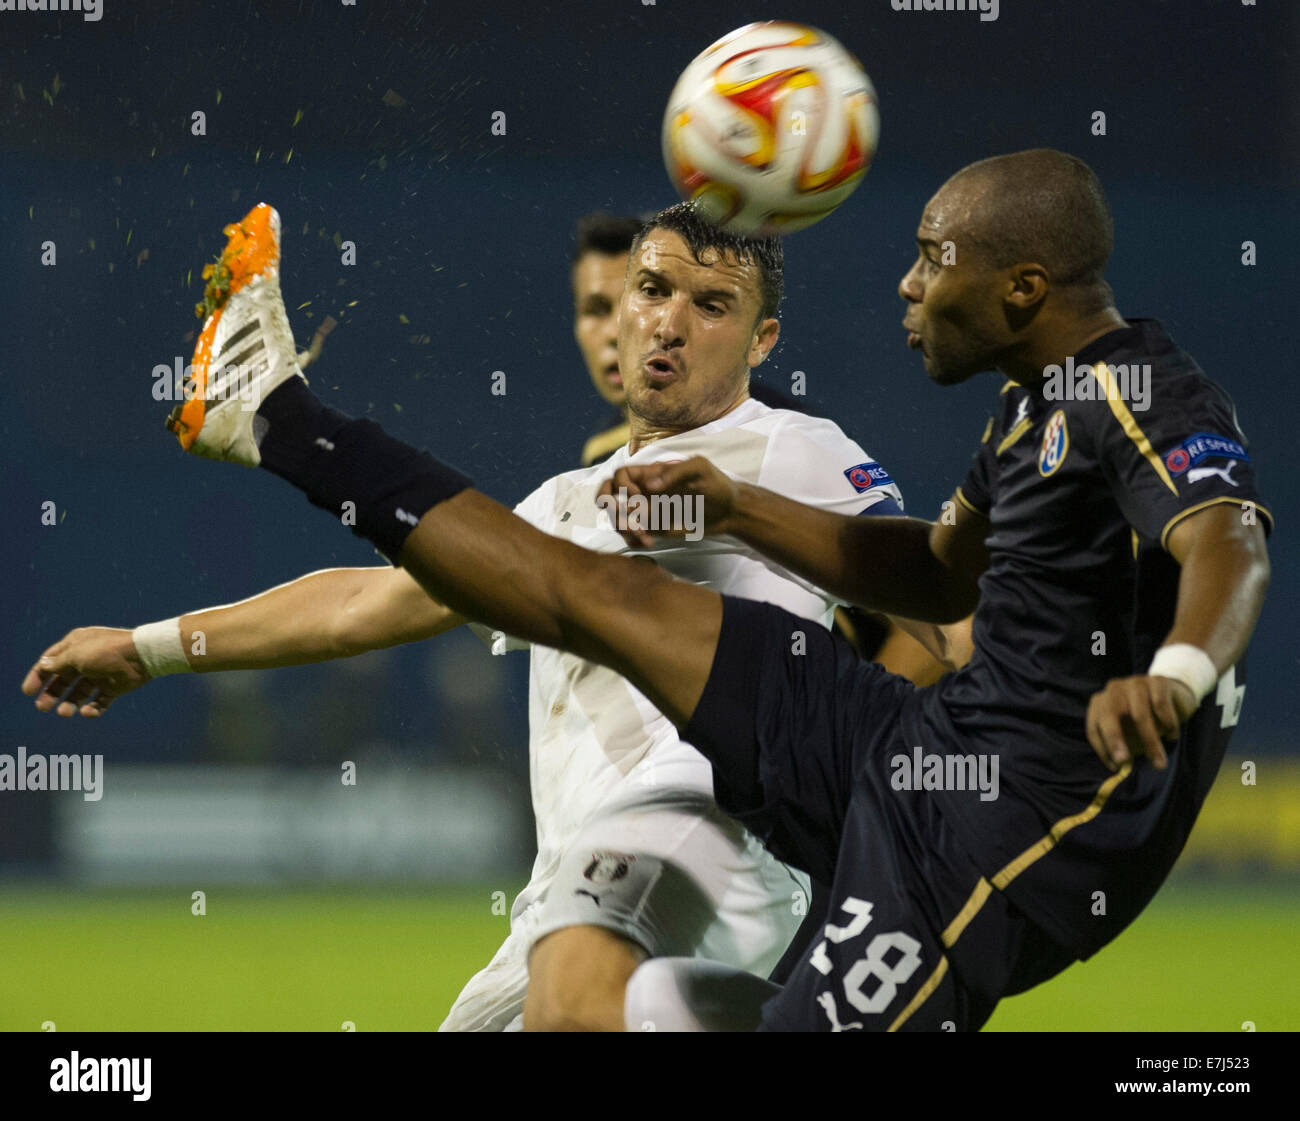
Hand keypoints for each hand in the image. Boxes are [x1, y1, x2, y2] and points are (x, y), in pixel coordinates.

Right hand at [20, 627, 151, 717]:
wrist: (142, 656)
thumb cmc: (106, 651)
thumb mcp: (76, 655)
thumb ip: (58, 663)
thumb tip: (43, 665)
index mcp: (75, 646)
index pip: (51, 661)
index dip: (38, 676)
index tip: (28, 691)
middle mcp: (86, 659)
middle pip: (63, 679)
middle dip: (52, 693)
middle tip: (42, 707)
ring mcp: (100, 674)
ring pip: (80, 692)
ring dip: (70, 703)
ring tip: (64, 713)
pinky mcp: (114, 687)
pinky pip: (99, 701)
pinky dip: (92, 709)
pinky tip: (87, 712)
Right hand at [596, 456, 739, 547]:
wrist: (729, 511)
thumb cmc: (716, 484)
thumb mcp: (699, 469)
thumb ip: (675, 473)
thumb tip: (648, 485)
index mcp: (651, 473)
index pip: (621, 475)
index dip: (624, 488)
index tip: (642, 500)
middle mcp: (644, 490)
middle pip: (609, 495)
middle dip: (612, 509)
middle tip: (628, 521)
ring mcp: (646, 510)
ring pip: (617, 518)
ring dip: (624, 529)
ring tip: (644, 537)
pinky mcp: (652, 528)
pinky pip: (631, 534)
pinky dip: (633, 540)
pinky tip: (649, 543)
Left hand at [1085, 674, 1199, 771]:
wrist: (1175, 696)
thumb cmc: (1146, 720)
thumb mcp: (1130, 734)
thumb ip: (1122, 747)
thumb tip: (1118, 767)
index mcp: (1101, 703)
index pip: (1094, 727)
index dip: (1102, 748)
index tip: (1115, 767)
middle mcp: (1113, 690)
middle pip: (1110, 715)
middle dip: (1115, 740)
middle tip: (1124, 761)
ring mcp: (1135, 682)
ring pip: (1139, 715)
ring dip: (1150, 742)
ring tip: (1159, 763)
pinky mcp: (1157, 680)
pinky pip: (1160, 705)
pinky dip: (1168, 724)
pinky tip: (1172, 735)